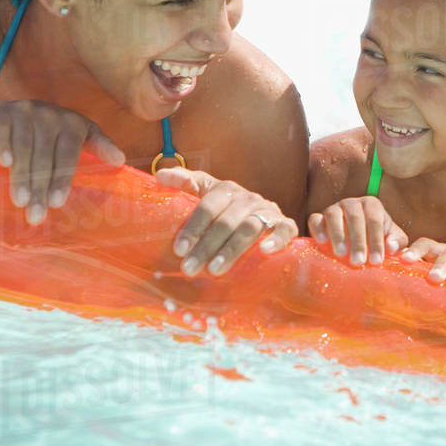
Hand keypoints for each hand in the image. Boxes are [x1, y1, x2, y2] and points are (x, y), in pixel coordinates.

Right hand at [0, 100, 125, 224]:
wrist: (27, 108)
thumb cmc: (61, 131)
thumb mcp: (85, 136)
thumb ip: (101, 146)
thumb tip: (120, 160)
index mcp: (73, 124)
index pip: (68, 154)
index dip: (62, 179)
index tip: (57, 203)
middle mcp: (50, 115)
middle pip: (44, 155)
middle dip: (39, 187)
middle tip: (35, 214)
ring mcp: (26, 110)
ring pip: (24, 146)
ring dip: (20, 175)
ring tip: (20, 201)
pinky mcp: (2, 109)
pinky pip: (1, 128)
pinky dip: (2, 144)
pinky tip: (3, 163)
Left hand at [158, 167, 295, 276]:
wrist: (262, 214)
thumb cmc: (225, 208)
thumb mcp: (205, 191)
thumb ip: (184, 182)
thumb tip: (160, 175)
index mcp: (226, 190)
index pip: (208, 206)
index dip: (193, 228)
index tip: (178, 250)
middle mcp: (248, 198)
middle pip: (226, 222)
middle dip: (206, 246)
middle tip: (189, 269)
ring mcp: (268, 211)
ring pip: (250, 228)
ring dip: (231, 250)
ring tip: (214, 270)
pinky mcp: (285, 224)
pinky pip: (284, 230)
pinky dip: (276, 239)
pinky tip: (265, 251)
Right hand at [307, 196, 407, 266]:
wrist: (357, 240)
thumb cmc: (378, 239)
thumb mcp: (392, 240)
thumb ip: (397, 242)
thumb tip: (390, 247)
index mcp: (372, 205)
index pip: (375, 219)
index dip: (376, 240)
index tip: (377, 260)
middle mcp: (352, 203)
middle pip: (354, 216)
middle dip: (357, 240)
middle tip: (359, 262)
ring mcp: (334, 208)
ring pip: (333, 215)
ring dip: (337, 235)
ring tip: (341, 254)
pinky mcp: (318, 217)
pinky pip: (315, 219)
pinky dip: (318, 229)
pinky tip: (323, 242)